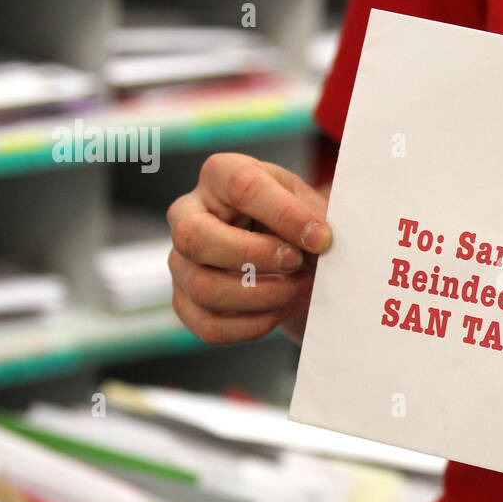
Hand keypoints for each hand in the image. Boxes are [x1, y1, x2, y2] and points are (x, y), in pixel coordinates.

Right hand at [167, 153, 331, 343]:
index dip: (285, 214)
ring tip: (298, 288)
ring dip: (261, 295)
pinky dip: (252, 325)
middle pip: (195, 238)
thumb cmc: (295, 223)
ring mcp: (181, 261)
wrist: (292, 258)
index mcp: (220, 176)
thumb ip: (314, 216)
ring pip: (203, 287)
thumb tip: (319, 237)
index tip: (322, 237)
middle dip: (255, 257)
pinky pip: (209, 325)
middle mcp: (188, 214)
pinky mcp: (186, 302)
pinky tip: (279, 311)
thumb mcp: (309, 205)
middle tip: (297, 263)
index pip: (241, 187)